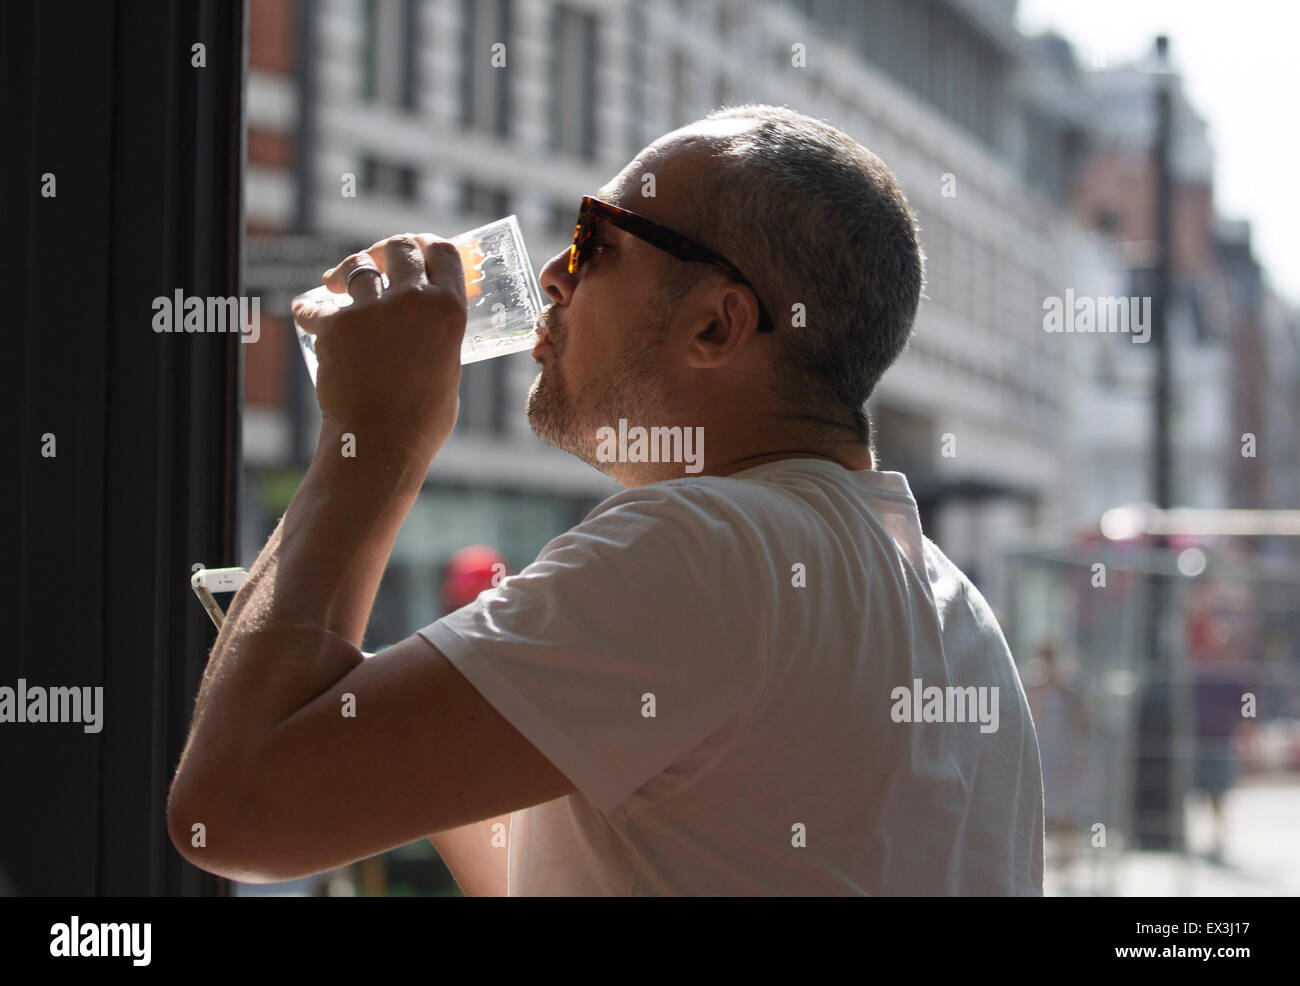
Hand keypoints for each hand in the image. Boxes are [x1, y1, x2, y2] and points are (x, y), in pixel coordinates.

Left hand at [294, 233, 466, 465]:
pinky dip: (311, 311)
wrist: (381, 444)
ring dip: (346, 270)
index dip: (428, 243)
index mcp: (449, 311)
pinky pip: (318, 306)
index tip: (417, 246)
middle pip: (399, 247)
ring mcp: (373, 310)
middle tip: (374, 259)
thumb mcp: (447, 370)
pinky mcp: (336, 325)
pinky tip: (307, 315)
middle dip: (384, 248)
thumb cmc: (421, 420)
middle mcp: (414, 300)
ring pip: (357, 265)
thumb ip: (437, 339)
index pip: (444, 252)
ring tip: (335, 282)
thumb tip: (422, 331)